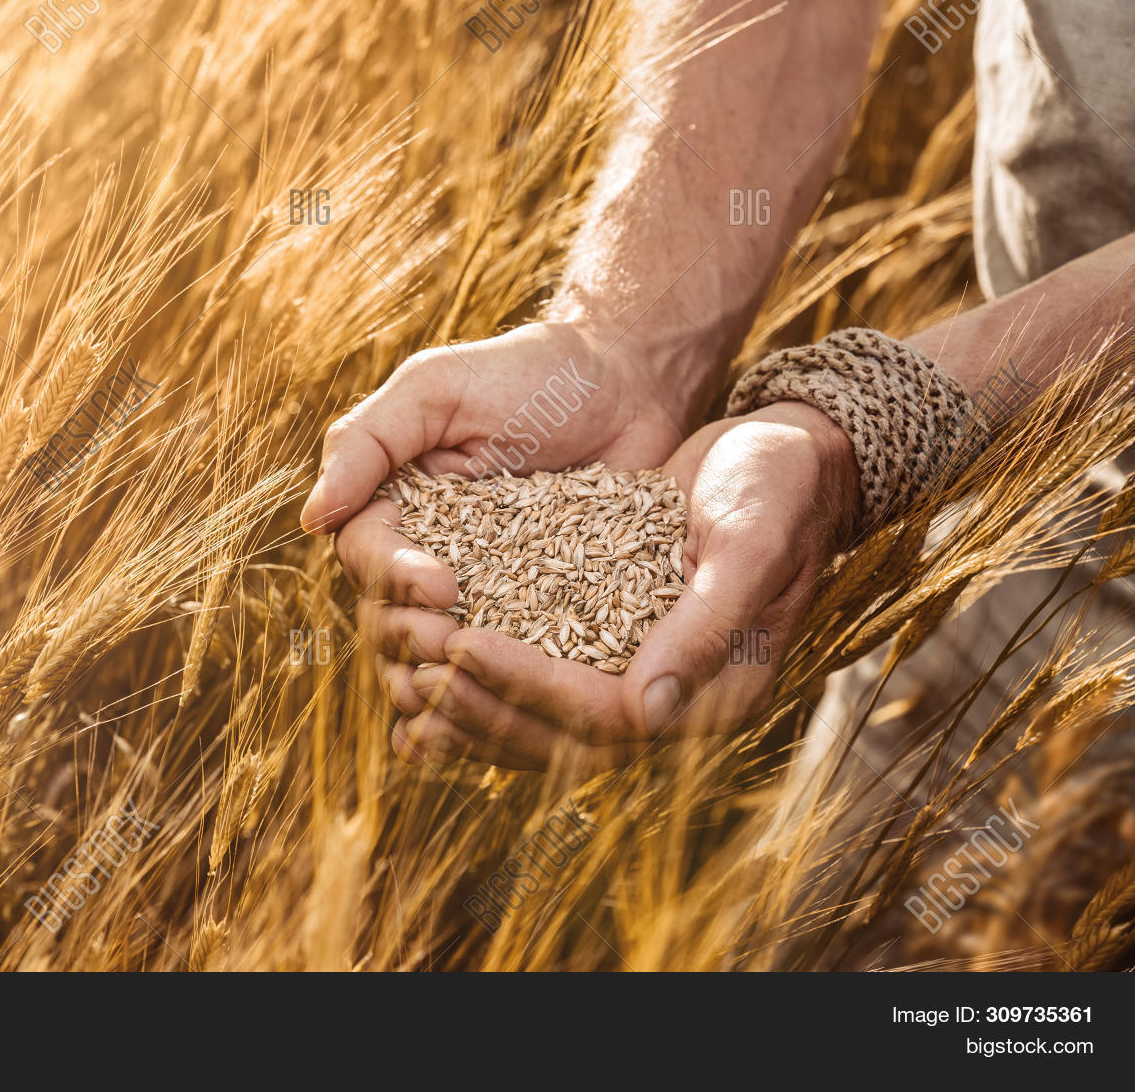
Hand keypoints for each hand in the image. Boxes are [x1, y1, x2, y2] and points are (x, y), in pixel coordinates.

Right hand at [309, 321, 704, 726]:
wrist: (627, 383)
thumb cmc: (527, 373)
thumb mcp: (437, 387)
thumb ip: (368, 441)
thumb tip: (311, 518)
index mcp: (394, 507)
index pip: (368, 558)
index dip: (394, 581)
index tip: (441, 585)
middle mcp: (429, 554)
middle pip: (391, 619)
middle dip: (414, 637)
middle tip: (455, 640)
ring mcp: (484, 591)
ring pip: (436, 655)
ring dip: (443, 680)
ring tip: (470, 689)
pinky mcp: (540, 616)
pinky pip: (506, 663)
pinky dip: (496, 696)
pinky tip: (504, 723)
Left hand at [397, 401, 860, 771]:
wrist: (784, 455)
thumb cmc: (776, 486)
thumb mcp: (748, 542)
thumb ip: (705, 624)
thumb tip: (646, 710)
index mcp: (719, 690)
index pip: (604, 715)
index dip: (528, 685)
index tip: (463, 645)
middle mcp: (675, 700)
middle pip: (563, 736)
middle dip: (486, 706)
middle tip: (416, 672)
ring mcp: (641, 679)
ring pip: (543, 724)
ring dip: (475, 708)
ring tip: (408, 681)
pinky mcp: (611, 646)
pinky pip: (541, 687)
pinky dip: (486, 687)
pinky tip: (429, 674)